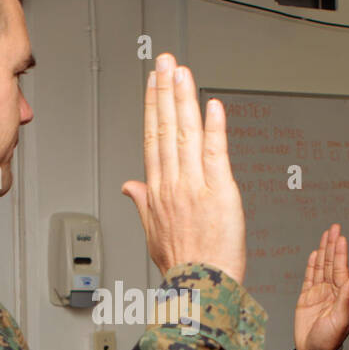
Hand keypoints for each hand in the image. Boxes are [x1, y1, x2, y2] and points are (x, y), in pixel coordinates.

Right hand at [121, 54, 245, 283]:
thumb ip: (141, 203)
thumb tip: (129, 186)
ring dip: (183, 99)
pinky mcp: (219, 192)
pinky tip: (212, 105)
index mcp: (158, 193)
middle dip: (164, 91)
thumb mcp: (153, 234)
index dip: (152, 107)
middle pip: (165, 128)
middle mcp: (172, 185)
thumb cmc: (182, 266)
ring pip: (186, 134)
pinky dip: (214, 128)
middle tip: (165, 62)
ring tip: (181, 72)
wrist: (201, 288)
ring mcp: (194, 186)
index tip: (152, 83)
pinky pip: (215, 154)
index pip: (152, 139)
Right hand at [294, 224, 348, 349]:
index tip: (341, 237)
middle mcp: (331, 291)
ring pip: (321, 267)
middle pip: (331, 263)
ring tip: (325, 234)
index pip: (340, 268)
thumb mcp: (341, 320)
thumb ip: (346, 298)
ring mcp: (319, 294)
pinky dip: (312, 265)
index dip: (340, 252)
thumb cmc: (330, 340)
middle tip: (334, 227)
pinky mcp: (306, 299)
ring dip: (323, 251)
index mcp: (342, 295)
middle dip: (332, 245)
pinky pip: (309, 278)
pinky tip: (314, 254)